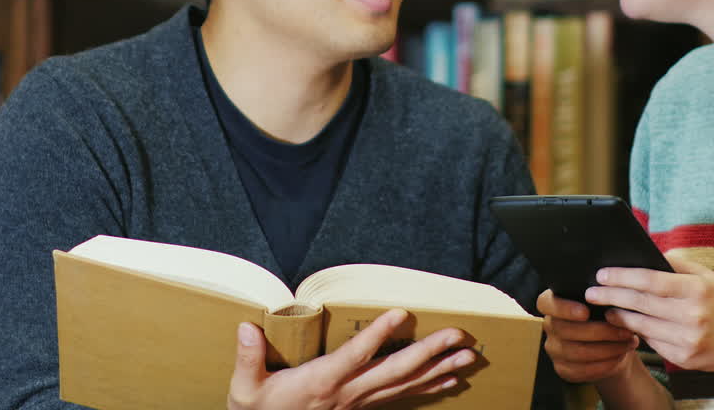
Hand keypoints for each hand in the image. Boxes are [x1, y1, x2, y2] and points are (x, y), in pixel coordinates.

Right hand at [226, 308, 477, 409]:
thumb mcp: (245, 391)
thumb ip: (248, 359)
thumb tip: (247, 327)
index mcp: (321, 383)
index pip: (355, 355)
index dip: (378, 334)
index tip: (400, 313)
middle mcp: (347, 394)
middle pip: (395, 371)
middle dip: (429, 353)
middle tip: (457, 335)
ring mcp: (359, 404)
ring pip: (406, 386)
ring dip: (439, 370)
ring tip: (468, 356)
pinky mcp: (363, 409)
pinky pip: (403, 398)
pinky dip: (429, 389)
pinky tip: (450, 380)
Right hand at [536, 289, 638, 383]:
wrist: (610, 342)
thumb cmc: (605, 315)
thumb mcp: (601, 302)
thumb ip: (600, 299)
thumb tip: (611, 298)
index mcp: (551, 303)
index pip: (545, 303)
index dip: (564, 308)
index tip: (585, 312)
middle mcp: (549, 326)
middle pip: (567, 330)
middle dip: (601, 331)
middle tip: (625, 330)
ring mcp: (554, 349)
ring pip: (578, 352)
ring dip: (608, 348)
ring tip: (628, 342)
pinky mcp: (563, 369)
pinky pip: (582, 370)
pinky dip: (605, 364)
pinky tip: (620, 356)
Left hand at [587, 254, 713, 374]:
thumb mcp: (708, 277)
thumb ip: (678, 265)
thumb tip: (646, 253)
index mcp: (697, 290)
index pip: (649, 281)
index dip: (621, 277)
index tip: (602, 274)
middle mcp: (692, 317)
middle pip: (640, 304)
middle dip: (611, 296)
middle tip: (591, 292)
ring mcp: (688, 341)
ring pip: (642, 326)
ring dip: (619, 316)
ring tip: (605, 308)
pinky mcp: (685, 359)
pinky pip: (653, 343)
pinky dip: (638, 333)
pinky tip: (627, 325)